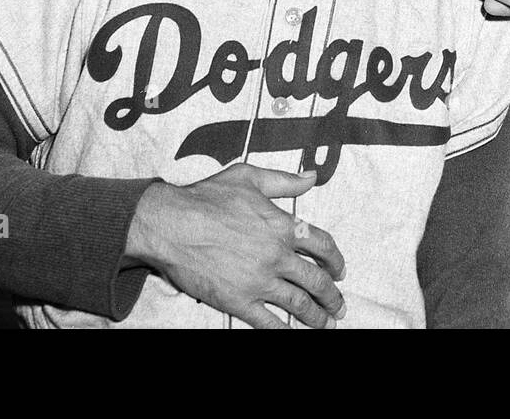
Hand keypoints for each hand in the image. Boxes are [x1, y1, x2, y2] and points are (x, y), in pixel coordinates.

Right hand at [126, 163, 346, 328]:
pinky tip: (292, 333)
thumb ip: (284, 180)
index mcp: (282, 226)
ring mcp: (259, 281)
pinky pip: (268, 322)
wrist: (171, 225)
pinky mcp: (238, 301)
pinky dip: (284, 331)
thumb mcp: (249, 177)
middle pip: (316, 280)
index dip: (335, 260)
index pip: (322, 245)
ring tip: (326, 324)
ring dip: (316, 317)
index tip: (339, 270)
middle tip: (337, 305)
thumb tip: (311, 177)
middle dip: (331, 296)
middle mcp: (277, 255)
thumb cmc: (206, 198)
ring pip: (299, 304)